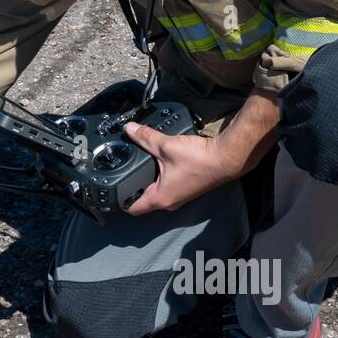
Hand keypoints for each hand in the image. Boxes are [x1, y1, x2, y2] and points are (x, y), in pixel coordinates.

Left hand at [122, 122, 237, 214]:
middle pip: (144, 200)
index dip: (119, 201)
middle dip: (133, 187)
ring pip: (157, 191)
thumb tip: (130, 130)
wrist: (227, 158)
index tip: (110, 192)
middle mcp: (170, 201)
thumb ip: (145, 137)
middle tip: (122, 173)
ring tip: (139, 165)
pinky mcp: (188, 187)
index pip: (133, 208)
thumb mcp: (166, 146)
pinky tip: (160, 162)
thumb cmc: (201, 160)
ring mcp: (180, 195)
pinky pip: (168, 185)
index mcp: (161, 198)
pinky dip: (162, 176)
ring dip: (149, 181)